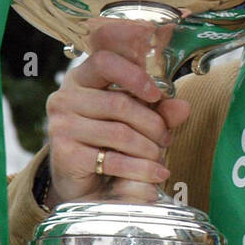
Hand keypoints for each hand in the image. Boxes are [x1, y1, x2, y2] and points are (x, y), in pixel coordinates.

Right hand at [45, 18, 190, 205]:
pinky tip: (155, 174)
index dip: (133, 75)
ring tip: (160, 158)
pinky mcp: (65, 154)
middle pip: (120, 103)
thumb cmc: (109, 143)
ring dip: (149, 149)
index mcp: (81, 80)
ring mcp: (61, 126)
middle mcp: (65, 98)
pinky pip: (112, 159)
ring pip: (120, 132)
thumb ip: (159, 112)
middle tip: (166, 139)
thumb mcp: (137, 122)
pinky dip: (140, 169)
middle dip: (153, 124)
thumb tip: (183, 107)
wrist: (83, 183)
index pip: (104, 61)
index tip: (156, 95)